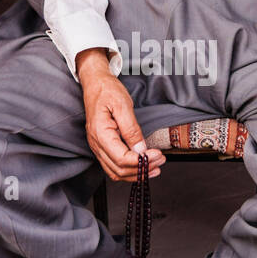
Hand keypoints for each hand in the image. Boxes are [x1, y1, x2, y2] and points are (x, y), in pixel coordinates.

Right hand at [76, 49, 165, 180]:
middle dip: (142, 169)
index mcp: (100, 134)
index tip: (157, 155)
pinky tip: (142, 167)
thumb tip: (140, 149)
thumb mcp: (123, 105)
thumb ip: (131, 129)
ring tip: (155, 167)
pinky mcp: (102, 147)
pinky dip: (129, 171)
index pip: (121, 159)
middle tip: (160, 161)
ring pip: (116, 172)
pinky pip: (113, 166)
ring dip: (136, 174)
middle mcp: (96, 144)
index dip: (141, 161)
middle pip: (119, 169)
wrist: (95, 83)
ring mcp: (97, 147)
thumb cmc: (107, 91)